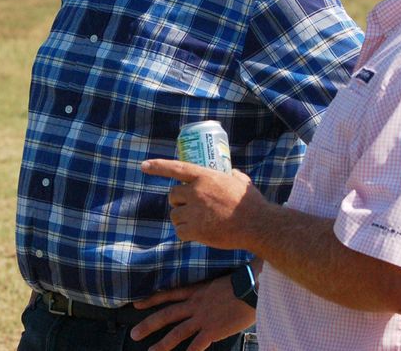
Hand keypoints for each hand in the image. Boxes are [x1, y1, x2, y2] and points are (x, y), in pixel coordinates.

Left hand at [129, 275, 254, 350]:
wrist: (252, 287)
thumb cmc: (241, 282)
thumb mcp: (218, 281)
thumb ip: (209, 289)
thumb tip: (208, 293)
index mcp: (196, 291)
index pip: (168, 294)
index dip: (152, 299)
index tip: (137, 304)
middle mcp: (195, 305)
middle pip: (166, 315)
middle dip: (148, 325)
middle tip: (133, 334)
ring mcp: (203, 318)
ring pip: (177, 333)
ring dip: (162, 344)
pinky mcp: (212, 331)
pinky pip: (196, 346)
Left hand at [141, 158, 266, 248]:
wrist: (257, 225)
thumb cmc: (250, 202)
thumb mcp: (239, 180)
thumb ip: (229, 174)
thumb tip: (228, 172)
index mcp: (205, 176)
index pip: (176, 168)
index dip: (158, 166)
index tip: (143, 166)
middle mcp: (196, 192)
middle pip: (172, 195)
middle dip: (178, 201)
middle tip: (191, 206)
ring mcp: (194, 211)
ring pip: (175, 215)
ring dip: (182, 218)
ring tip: (198, 221)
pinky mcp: (196, 230)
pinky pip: (180, 231)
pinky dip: (186, 233)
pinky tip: (198, 233)